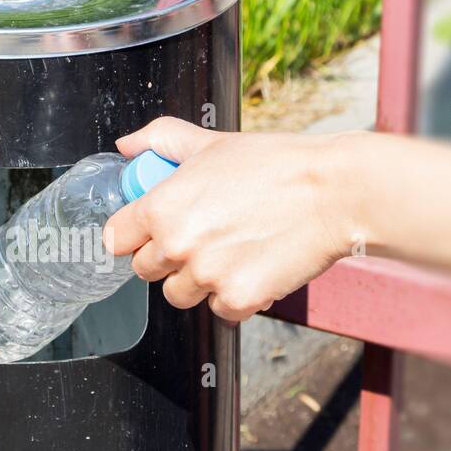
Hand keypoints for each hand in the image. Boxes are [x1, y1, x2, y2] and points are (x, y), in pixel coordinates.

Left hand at [103, 118, 362, 321]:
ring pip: (180, 294)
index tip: (152, 232)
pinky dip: (235, 297)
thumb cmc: (277, 165)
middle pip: (146, 271)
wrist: (334, 192)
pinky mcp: (238, 300)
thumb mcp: (211, 143)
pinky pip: (220, 310)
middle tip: (204, 236)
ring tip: (232, 251)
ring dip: (199, 281)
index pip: (117, 239)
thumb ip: (161, 141)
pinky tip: (254, 267)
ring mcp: (207, 277)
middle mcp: (177, 246)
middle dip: (168, 259)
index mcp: (162, 208)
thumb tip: (127, 146)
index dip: (135, 235)